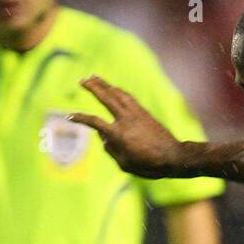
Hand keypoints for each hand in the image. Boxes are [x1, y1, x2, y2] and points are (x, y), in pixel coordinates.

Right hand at [69, 76, 183, 178]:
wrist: (173, 157)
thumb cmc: (149, 165)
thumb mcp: (124, 164)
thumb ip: (111, 150)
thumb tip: (103, 138)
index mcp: (119, 134)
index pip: (94, 122)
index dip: (80, 118)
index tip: (69, 116)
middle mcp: (126, 119)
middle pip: (106, 97)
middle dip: (93, 87)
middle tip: (82, 79)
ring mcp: (136, 114)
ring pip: (118, 93)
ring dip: (105, 84)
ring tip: (95, 77)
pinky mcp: (144, 112)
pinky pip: (128, 97)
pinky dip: (119, 91)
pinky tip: (114, 88)